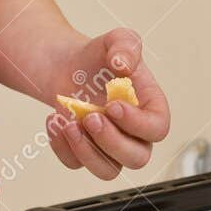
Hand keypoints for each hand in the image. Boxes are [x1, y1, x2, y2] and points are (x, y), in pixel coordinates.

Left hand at [46, 27, 169, 180]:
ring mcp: (110, 148)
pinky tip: (53, 120)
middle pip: (137, 158)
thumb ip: (126, 46)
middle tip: (89, 117)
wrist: (68, 66)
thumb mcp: (117, 40)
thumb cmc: (99, 57)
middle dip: (111, 141)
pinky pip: (75, 164)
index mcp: (151, 109)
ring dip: (87, 152)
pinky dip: (61, 147)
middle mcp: (135, 134)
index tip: (112, 105)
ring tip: (68, 123)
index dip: (137, 123)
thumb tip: (122, 65)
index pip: (157, 128)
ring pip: (108, 171)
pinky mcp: (84, 153)